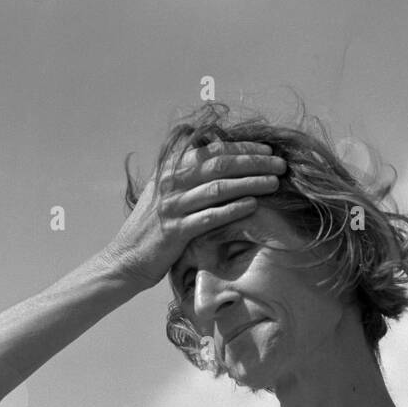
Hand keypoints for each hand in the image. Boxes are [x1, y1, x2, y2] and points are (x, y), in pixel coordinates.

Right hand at [101, 140, 286, 290]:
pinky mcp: (175, 231)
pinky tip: (253, 206)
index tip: (267, 151)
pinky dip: (233, 210)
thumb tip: (217, 159)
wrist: (127, 258)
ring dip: (250, 183)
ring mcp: (173, 206)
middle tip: (280, 165)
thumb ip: (187, 175)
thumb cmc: (152, 227)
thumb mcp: (165, 193)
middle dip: (253, 162)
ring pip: (218, 188)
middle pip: (220, 164)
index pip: (212, 149)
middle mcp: (171, 183)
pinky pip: (210, 217)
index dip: (243, 148)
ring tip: (275, 183)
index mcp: (171, 168)